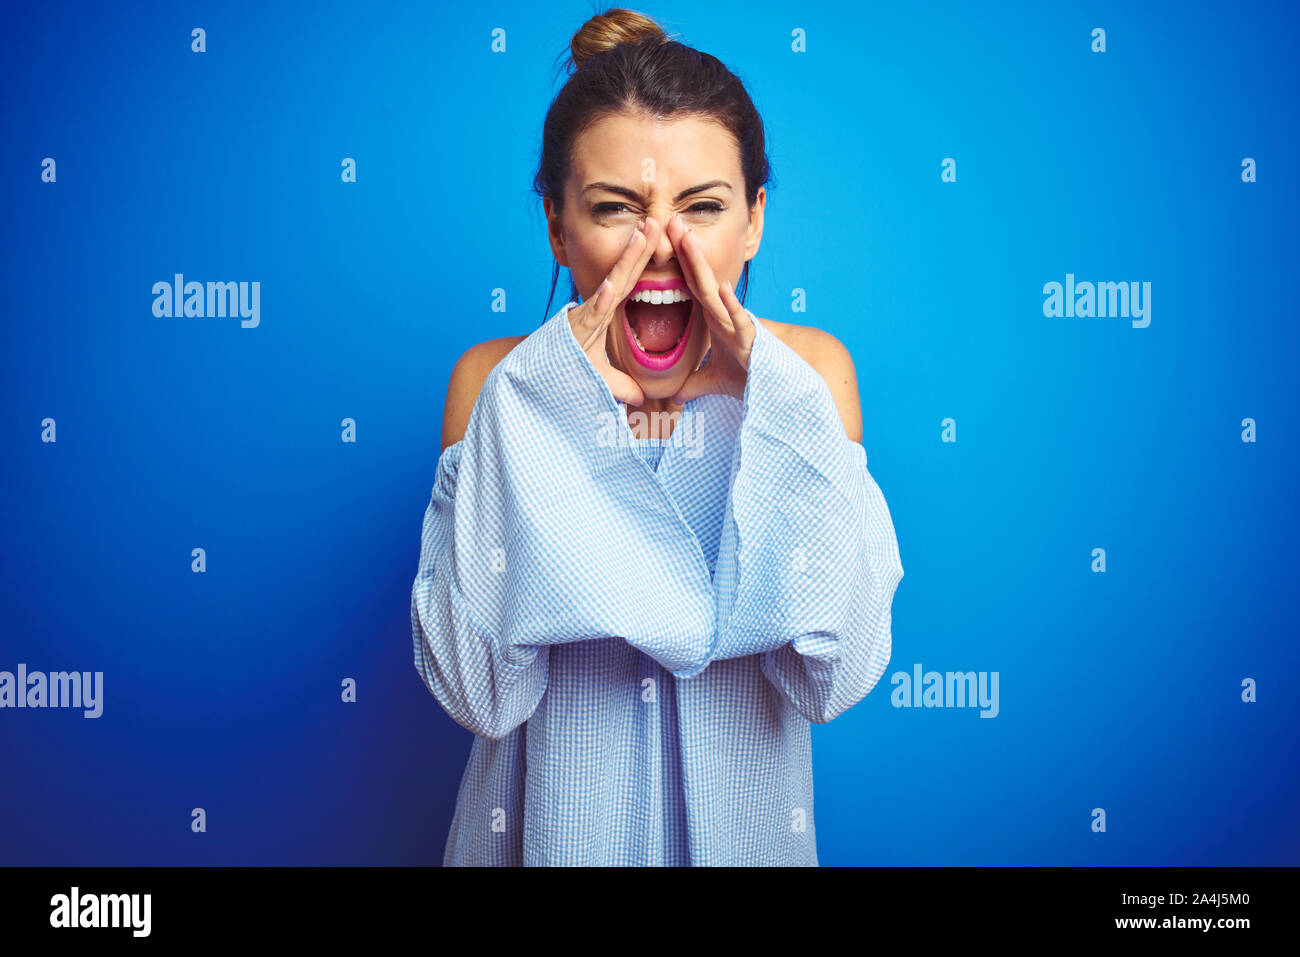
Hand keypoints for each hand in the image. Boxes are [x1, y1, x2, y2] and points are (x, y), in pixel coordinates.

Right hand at [566, 216, 665, 404]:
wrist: (533, 383)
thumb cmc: (563, 373)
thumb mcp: (600, 380)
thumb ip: (621, 385)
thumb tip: (642, 397)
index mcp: (602, 314)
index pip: (628, 283)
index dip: (643, 261)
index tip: (659, 238)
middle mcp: (594, 310)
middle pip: (623, 274)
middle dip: (640, 248)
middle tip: (657, 220)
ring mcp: (584, 319)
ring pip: (610, 286)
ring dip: (626, 261)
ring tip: (641, 235)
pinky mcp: (573, 333)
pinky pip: (589, 315)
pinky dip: (599, 300)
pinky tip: (611, 284)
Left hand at [664, 213, 755, 402]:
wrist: (773, 389)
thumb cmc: (747, 377)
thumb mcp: (711, 382)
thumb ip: (693, 383)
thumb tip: (675, 394)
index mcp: (715, 319)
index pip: (693, 287)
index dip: (679, 264)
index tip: (664, 240)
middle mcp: (724, 316)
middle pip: (701, 280)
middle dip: (688, 251)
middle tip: (673, 221)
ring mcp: (737, 325)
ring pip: (716, 293)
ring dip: (702, 267)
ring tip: (690, 241)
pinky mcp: (750, 340)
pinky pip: (740, 320)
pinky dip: (732, 304)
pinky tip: (724, 287)